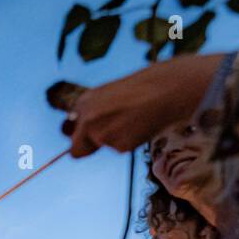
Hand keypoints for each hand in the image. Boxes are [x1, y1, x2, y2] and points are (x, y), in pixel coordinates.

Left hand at [66, 55, 223, 157]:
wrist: (168, 88)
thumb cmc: (143, 88)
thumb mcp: (111, 95)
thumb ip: (93, 114)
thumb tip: (76, 145)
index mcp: (84, 102)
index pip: (70, 130)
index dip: (79, 136)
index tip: (90, 134)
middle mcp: (87, 119)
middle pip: (77, 150)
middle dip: (91, 148)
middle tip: (116, 128)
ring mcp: (100, 133)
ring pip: (104, 147)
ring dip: (117, 139)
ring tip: (134, 118)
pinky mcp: (117, 145)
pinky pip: (120, 149)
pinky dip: (131, 140)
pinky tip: (141, 124)